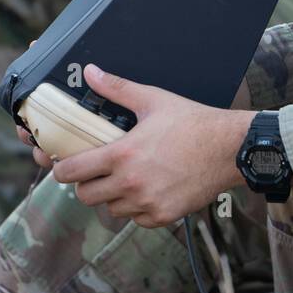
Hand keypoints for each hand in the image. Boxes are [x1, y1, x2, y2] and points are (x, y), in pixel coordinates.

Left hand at [47, 64, 254, 227]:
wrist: (230, 149)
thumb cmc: (194, 123)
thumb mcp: (153, 101)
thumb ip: (117, 89)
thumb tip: (91, 72)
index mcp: (122, 155)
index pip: (71, 172)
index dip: (62, 169)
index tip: (65, 165)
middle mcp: (131, 183)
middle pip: (85, 196)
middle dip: (86, 184)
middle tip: (97, 172)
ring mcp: (147, 203)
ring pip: (111, 209)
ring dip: (113, 197)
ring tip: (126, 180)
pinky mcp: (164, 215)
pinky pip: (137, 219)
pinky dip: (137, 209)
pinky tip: (148, 190)